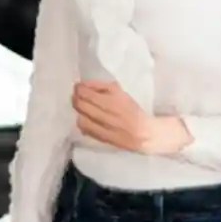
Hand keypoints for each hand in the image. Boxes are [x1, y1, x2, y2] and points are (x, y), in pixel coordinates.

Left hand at [72, 81, 192, 154]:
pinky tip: (84, 118)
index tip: (78, 86)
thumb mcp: (120, 92)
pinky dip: (82, 122)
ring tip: (80, 107)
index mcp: (114, 98)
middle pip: (81, 104)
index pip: (87, 92)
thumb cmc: (132, 110)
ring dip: (78, 110)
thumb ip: (102, 86)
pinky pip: (85, 128)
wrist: (144, 133)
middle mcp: (109, 111)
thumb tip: (85, 84)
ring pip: (81, 116)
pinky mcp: (103, 137)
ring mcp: (105, 125)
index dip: (79, 88)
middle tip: (76, 96)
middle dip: (76, 98)